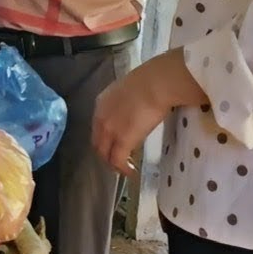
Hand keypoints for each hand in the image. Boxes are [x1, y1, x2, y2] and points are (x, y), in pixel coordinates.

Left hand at [92, 48, 203, 176]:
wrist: (155, 84)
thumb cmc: (149, 81)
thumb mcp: (129, 90)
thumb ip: (126, 102)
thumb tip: (134, 108)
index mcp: (101, 103)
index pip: (97, 127)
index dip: (104, 138)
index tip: (113, 143)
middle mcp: (100, 118)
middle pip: (98, 143)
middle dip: (106, 153)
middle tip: (117, 160)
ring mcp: (109, 130)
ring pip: (105, 154)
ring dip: (113, 163)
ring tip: (124, 168)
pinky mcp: (122, 141)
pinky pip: (118, 160)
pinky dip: (123, 169)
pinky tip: (131, 172)